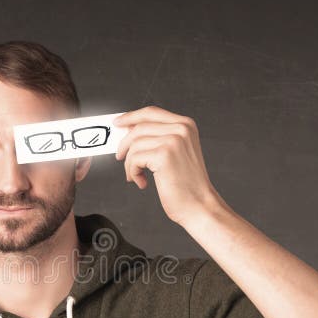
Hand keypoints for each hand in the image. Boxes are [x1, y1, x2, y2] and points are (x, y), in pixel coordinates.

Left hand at [114, 105, 221, 225]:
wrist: (199, 205)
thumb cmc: (186, 185)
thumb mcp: (176, 153)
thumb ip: (157, 138)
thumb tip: (129, 131)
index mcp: (186, 125)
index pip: (152, 112)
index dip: (131, 117)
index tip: (118, 123)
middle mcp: (181, 129)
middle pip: (139, 127)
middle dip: (124, 144)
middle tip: (120, 157)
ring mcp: (173, 140)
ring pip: (134, 144)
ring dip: (130, 163)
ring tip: (136, 176)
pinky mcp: (164, 155)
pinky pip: (135, 159)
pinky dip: (133, 172)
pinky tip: (142, 182)